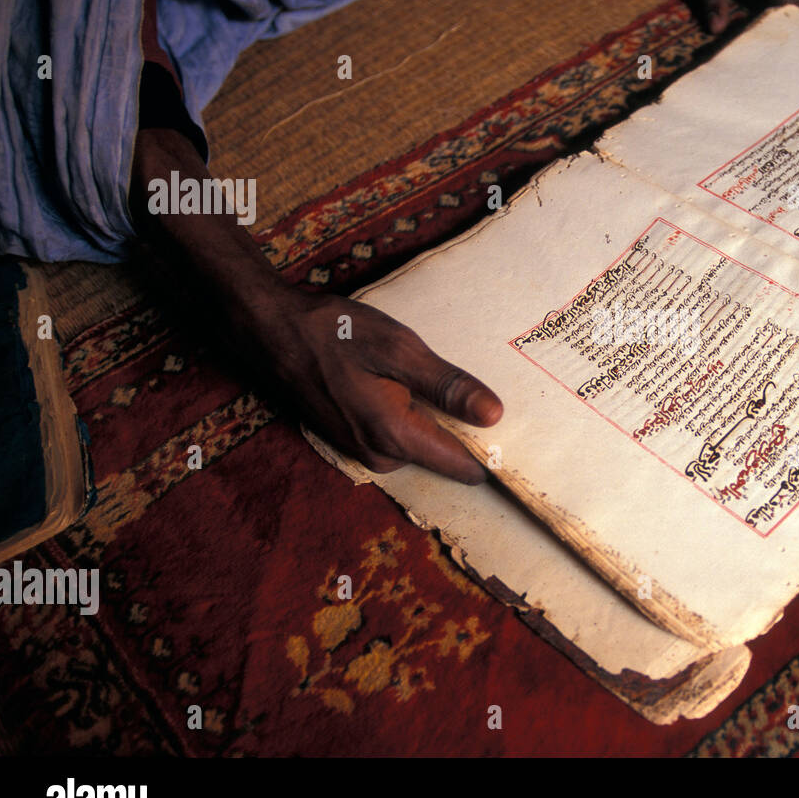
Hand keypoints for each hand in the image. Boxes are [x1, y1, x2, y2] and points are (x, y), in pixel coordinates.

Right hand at [247, 289, 502, 482]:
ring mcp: (362, 449)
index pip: (462, 466)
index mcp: (395, 435)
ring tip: (470, 397)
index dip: (495, 458)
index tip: (530, 450)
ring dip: (442, 426)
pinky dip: (417, 420)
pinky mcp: (352, 438)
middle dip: (470, 438)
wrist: (269, 331)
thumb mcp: (398, 349)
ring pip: (421, 447)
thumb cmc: (333, 334)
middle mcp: (379, 454)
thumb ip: (446, 385)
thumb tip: (494, 416)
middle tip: (504, 408)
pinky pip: (400, 438)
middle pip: (443, 458)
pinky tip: (424, 392)